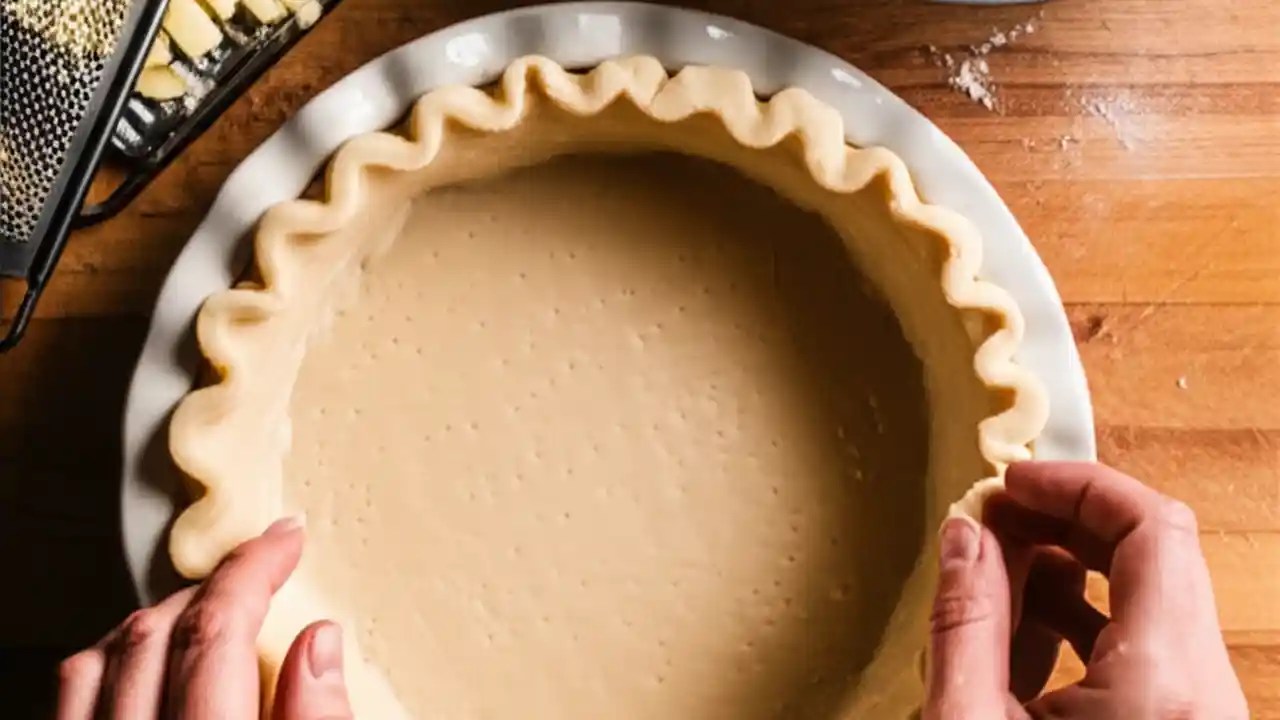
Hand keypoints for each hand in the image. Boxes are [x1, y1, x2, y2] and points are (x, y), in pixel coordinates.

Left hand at [57, 518, 351, 719]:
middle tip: (261, 570)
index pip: (217, 632)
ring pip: (98, 660)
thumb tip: (320, 640)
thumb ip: (316, 718)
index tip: (286, 539)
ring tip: (208, 608)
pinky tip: (148, 662)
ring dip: (158, 618)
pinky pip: (68, 700)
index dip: (253, 571)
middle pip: (154, 634)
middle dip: (214, 588)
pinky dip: (110, 661)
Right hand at [924, 462, 1248, 718]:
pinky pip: (1149, 646)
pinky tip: (1018, 637)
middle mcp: (1203, 693)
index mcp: (1161, 683)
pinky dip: (1086, 622)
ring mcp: (1200, 711)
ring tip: (993, 577)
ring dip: (1069, 571)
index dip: (1079, 486)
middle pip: (1158, 554)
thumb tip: (964, 534)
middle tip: (994, 518)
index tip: (1013, 482)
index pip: (1153, 529)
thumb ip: (964, 623)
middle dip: (1066, 521)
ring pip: (1151, 599)